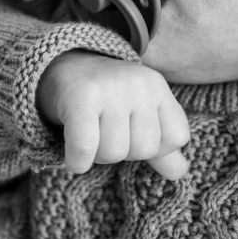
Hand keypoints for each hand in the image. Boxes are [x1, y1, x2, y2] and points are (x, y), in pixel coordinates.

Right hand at [37, 50, 189, 179]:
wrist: (58, 66)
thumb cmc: (104, 98)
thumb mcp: (138, 113)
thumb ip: (161, 144)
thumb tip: (180, 172)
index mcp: (156, 86)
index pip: (177, 137)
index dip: (155, 147)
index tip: (131, 132)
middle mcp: (137, 83)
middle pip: (144, 150)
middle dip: (121, 151)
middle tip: (103, 131)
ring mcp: (110, 88)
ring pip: (114, 153)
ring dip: (96, 156)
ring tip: (87, 135)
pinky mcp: (80, 97)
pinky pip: (86, 147)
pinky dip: (78, 161)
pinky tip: (73, 158)